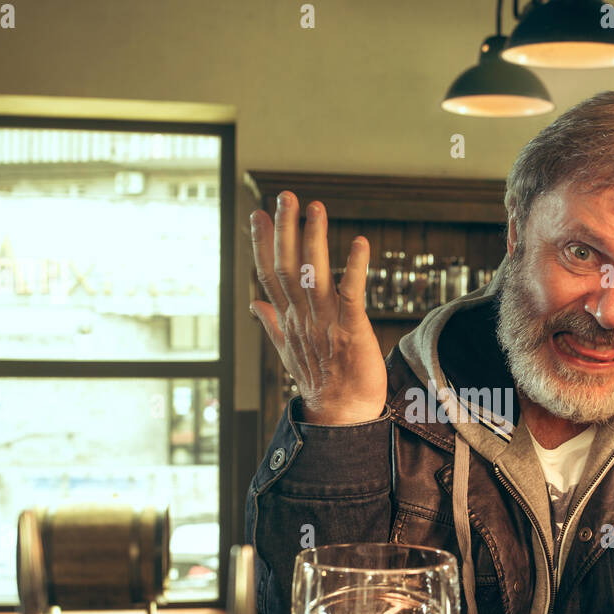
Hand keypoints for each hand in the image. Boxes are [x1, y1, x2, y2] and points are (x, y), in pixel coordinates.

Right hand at [249, 192, 386, 425]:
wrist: (342, 418)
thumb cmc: (322, 382)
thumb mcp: (290, 350)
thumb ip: (272, 323)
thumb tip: (254, 302)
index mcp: (289, 319)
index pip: (270, 274)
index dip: (262, 243)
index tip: (256, 213)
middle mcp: (303, 318)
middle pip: (288, 267)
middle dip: (285, 230)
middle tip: (284, 196)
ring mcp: (326, 324)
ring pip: (314, 275)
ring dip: (314, 239)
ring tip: (314, 206)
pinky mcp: (352, 331)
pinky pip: (352, 295)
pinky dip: (355, 269)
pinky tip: (360, 243)